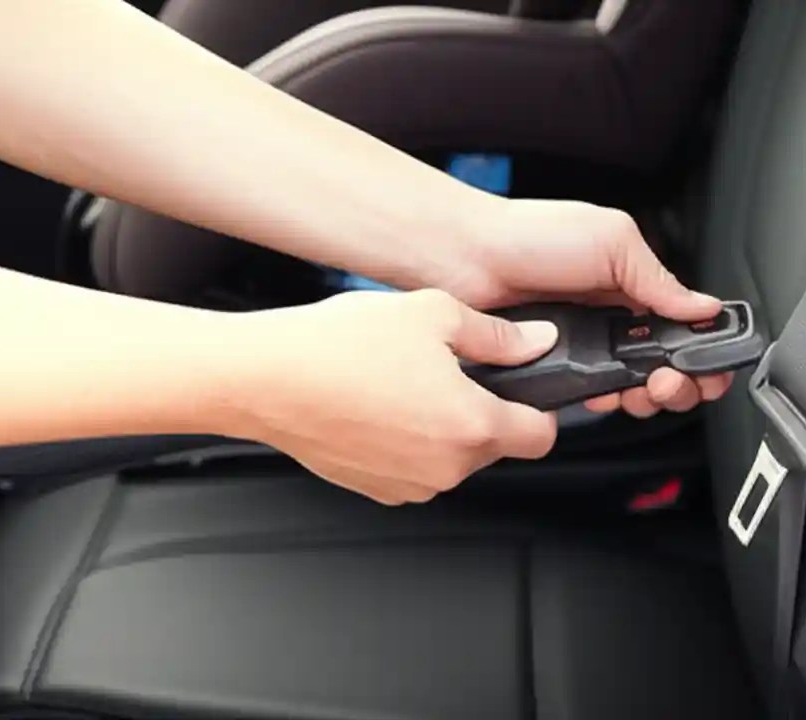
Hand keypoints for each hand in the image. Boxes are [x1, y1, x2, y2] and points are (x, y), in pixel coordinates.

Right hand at [224, 289, 557, 504]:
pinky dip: (410, 442)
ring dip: (444, 427)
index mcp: (471, 425)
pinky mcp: (378, 490)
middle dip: (484, 411)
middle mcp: (446, 467)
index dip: (543, 410)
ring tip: (405, 382)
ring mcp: (411, 484)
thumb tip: (536, 341)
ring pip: (453, 458)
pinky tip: (381, 405)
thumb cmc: (336, 346)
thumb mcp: (433, 313)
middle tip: (448, 370)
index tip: (529, 391)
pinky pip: (416, 468)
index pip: (543, 437)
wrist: (262, 378)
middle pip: (496, 446)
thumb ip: (498, 334)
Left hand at [434, 198, 733, 416]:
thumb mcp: (612, 241)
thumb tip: (703, 307)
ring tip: (646, 389)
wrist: (466, 257)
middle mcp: (611, 318)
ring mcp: (585, 346)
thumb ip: (658, 279)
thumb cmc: (529, 235)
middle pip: (666, 365)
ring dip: (648, 396)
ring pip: (632, 387)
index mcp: (632, 284)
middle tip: (673, 380)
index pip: (683, 325)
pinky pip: (590, 395)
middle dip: (681, 381)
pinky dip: (604, 400)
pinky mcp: (557, 369)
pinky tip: (605, 393)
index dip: (703, 350)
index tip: (711, 366)